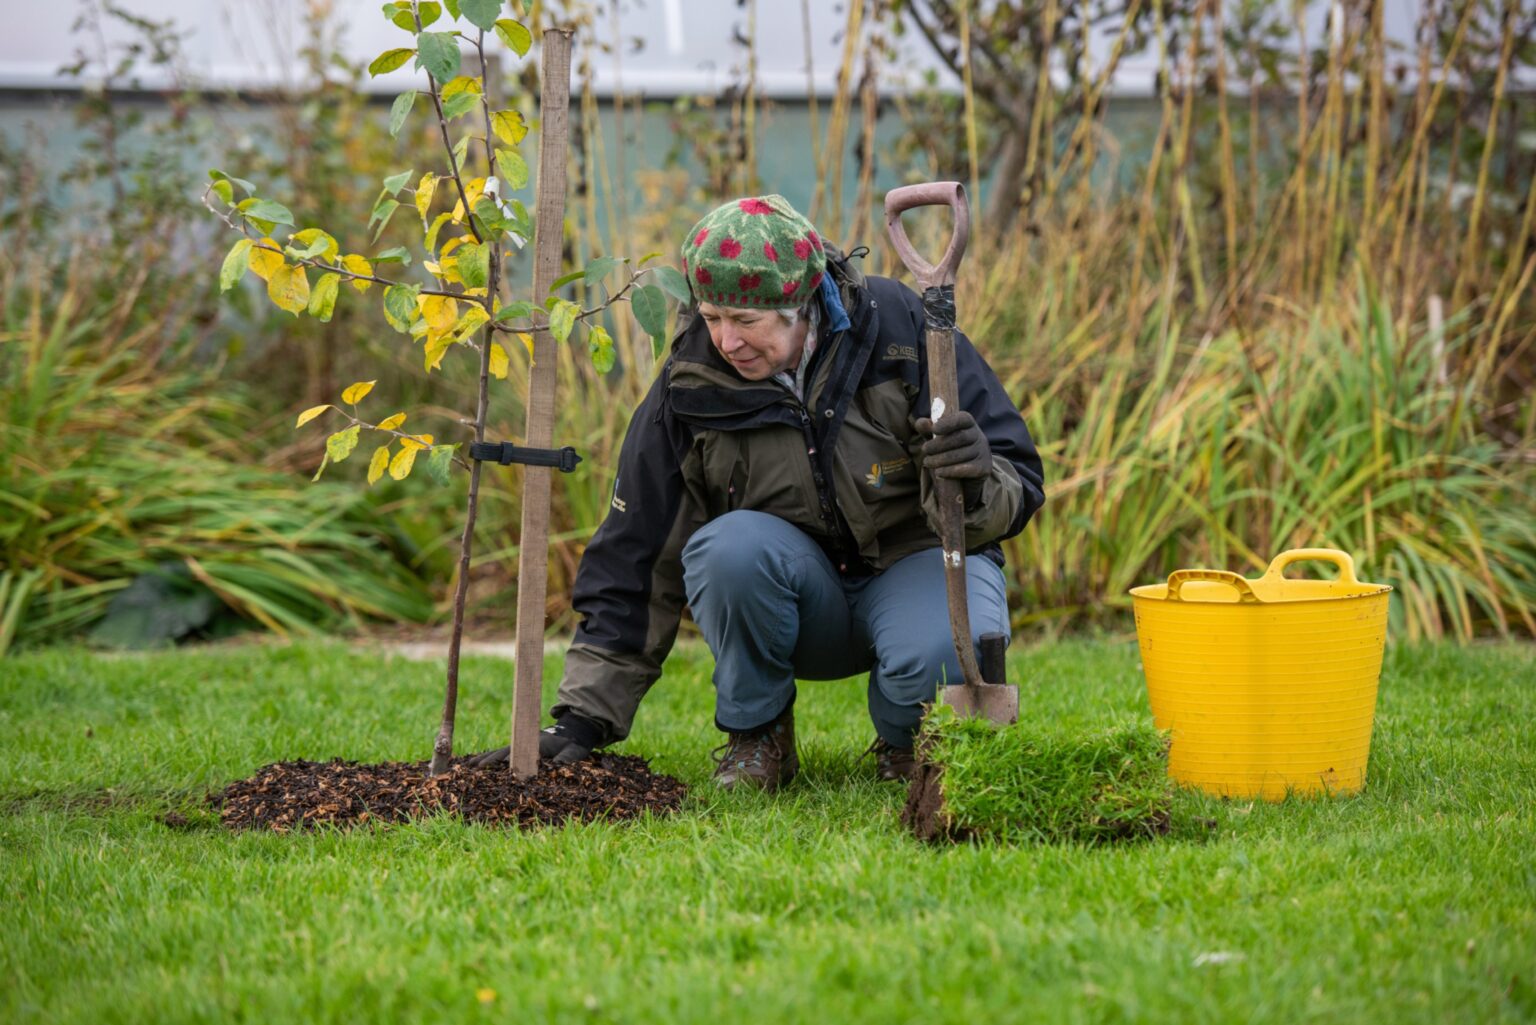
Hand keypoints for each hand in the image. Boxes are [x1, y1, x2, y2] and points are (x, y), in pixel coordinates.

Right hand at [463, 713, 603, 768]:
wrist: (571, 734)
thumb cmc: (572, 745)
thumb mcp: (574, 750)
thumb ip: (568, 757)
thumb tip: (560, 765)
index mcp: (536, 744)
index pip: (518, 753)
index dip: (504, 760)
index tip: (492, 766)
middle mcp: (524, 744)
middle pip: (503, 752)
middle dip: (488, 761)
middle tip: (473, 769)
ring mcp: (520, 746)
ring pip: (498, 753)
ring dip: (484, 760)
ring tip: (468, 768)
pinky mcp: (518, 750)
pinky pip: (500, 755)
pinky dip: (488, 759)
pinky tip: (475, 766)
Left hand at [915, 409, 990, 481]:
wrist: (964, 477)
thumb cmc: (949, 451)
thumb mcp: (936, 439)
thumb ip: (928, 430)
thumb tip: (922, 423)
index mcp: (968, 425)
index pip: (962, 419)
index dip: (948, 423)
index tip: (934, 429)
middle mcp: (979, 436)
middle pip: (960, 438)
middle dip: (939, 444)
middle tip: (925, 449)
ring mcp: (983, 452)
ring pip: (962, 454)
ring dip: (941, 459)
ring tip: (927, 462)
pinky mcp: (984, 468)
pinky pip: (967, 469)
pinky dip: (951, 471)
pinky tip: (939, 472)